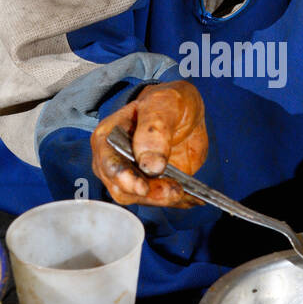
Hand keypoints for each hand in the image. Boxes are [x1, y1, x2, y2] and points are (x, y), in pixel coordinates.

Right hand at [90, 81, 207, 207]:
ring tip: (184, 191)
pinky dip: (178, 202)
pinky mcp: (153, 186)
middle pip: (122, 189)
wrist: (186, 111)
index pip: (108, 163)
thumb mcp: (163, 104)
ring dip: (163, 199)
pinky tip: (193, 196)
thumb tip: (150, 166)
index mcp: (109, 137)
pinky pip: (161, 201)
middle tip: (174, 190)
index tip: (142, 187)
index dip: (123, 178)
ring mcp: (134, 175)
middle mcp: (115, 161)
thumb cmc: (167, 101)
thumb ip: (154, 130)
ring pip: (141, 199)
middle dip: (148, 194)